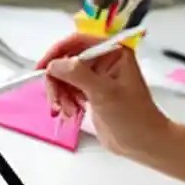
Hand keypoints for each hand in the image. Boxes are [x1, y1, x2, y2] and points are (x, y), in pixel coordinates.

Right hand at [39, 34, 171, 158]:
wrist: (142, 142)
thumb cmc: (134, 116)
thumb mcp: (105, 93)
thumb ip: (78, 75)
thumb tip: (55, 64)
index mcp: (113, 52)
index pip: (78, 42)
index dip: (57, 53)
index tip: (42, 68)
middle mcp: (104, 61)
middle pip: (67, 61)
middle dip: (58, 81)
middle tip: (56, 101)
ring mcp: (97, 77)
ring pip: (65, 77)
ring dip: (61, 94)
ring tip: (69, 111)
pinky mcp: (92, 92)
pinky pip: (69, 90)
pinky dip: (65, 101)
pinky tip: (72, 113)